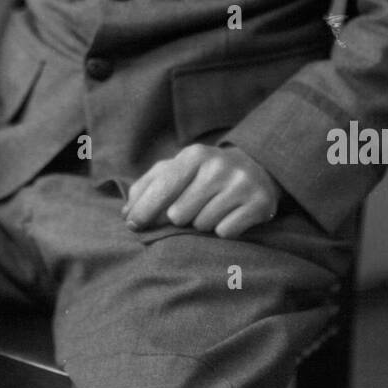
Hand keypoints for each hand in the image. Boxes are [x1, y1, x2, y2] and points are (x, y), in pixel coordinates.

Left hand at [122, 143, 281, 238]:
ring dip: (202, 224)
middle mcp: (219, 166)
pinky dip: (223, 231)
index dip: (144, 210)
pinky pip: (226, 232)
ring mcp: (241, 184)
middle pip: (180, 214)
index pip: (162, 187)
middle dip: (180, 218)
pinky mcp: (260, 203)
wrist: (256, 169)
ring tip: (212, 210)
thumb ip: (148, 187)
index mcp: (195, 155)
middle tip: (190, 209)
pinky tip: (229, 216)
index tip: (133, 225)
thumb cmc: (204, 174)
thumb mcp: (177, 169)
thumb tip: (128, 214)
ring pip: (203, 225)